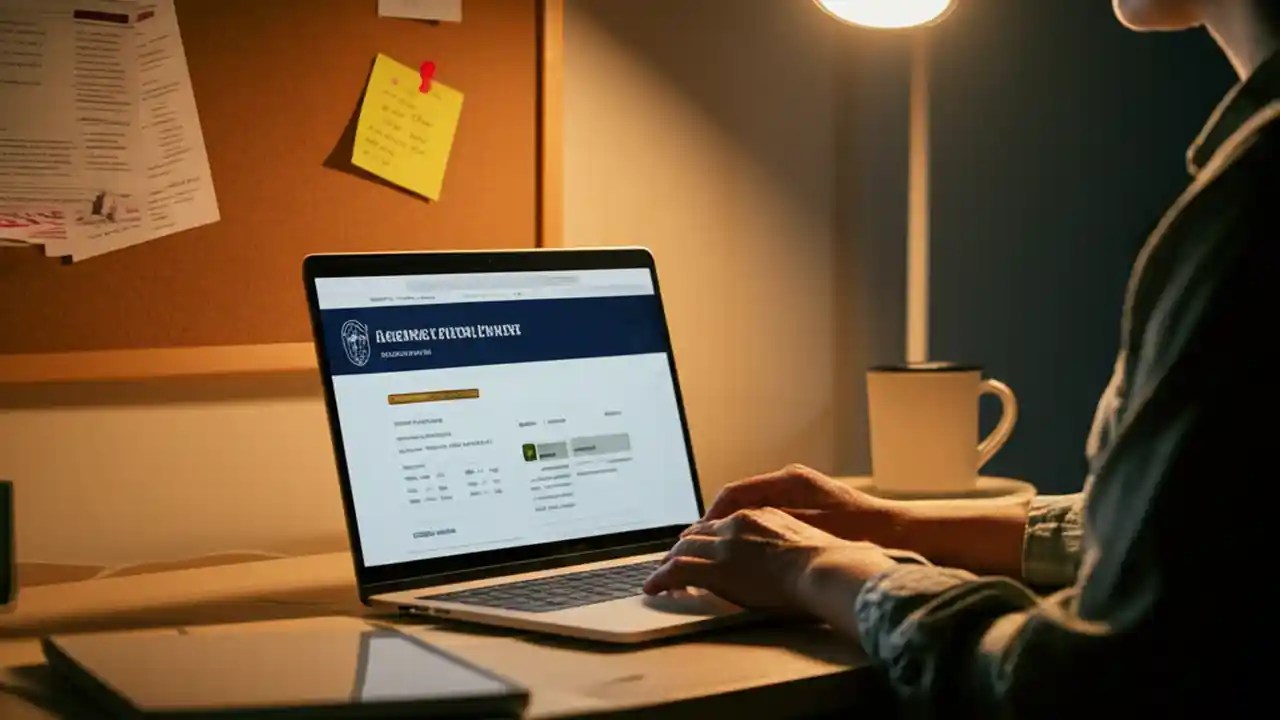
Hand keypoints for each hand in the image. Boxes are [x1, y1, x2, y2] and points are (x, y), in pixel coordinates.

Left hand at [643, 507, 898, 620]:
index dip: (711, 534)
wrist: (826, 568)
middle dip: (685, 546)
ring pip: (684, 548)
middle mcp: (739, 523)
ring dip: (669, 562)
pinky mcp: (715, 567)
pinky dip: (661, 579)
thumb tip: (807, 557)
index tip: (704, 545)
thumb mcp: (814, 538)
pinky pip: (678, 571)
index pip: (726, 521)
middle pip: (701, 532)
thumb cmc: (833, 561)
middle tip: (673, 560)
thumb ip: (798, 541)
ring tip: (659, 577)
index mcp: (762, 514)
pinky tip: (654, 588)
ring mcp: (725, 544)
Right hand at [699, 464, 896, 543]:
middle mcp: (791, 480)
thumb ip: (770, 528)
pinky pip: (768, 511)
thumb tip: (732, 531)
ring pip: (753, 504)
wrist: (897, 532)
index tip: (697, 534)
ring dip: (734, 523)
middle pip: (741, 497)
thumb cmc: (858, 533)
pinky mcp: (807, 502)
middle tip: (699, 543)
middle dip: (718, 519)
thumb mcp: (809, 532)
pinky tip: (747, 547)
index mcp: (789, 482)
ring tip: (717, 546)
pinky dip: (752, 526)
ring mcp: (799, 489)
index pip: (735, 492)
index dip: (712, 514)